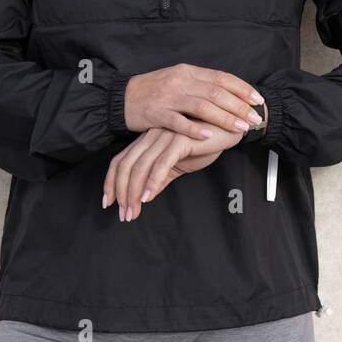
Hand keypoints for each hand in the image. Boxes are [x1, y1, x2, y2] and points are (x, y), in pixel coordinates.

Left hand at [102, 124, 245, 220]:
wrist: (231, 127)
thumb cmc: (207, 142)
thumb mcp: (180, 163)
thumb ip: (162, 176)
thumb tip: (146, 195)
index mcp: (149, 140)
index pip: (121, 161)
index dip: (111, 182)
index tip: (109, 204)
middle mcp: (152, 136)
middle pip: (126, 165)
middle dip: (121, 192)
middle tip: (124, 215)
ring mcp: (165, 136)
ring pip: (140, 166)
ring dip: (134, 192)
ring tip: (134, 211)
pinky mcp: (180, 139)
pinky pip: (162, 163)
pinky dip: (152, 181)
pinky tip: (149, 197)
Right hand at [122, 63, 264, 139]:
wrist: (122, 98)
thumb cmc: (154, 90)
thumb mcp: (178, 80)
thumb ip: (200, 84)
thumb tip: (229, 92)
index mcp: (188, 71)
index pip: (221, 77)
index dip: (241, 88)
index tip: (257, 99)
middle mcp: (180, 81)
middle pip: (215, 92)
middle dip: (238, 106)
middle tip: (254, 118)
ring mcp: (168, 97)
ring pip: (201, 107)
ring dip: (224, 118)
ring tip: (239, 128)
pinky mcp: (156, 114)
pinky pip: (178, 122)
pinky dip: (194, 129)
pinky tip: (208, 136)